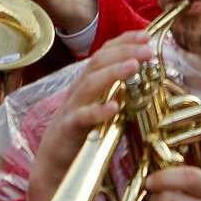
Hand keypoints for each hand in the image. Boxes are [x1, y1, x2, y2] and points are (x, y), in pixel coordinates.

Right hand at [23, 31, 153, 200]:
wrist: (53, 166)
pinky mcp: (68, 130)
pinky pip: (82, 118)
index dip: (124, 41)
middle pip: (98, 62)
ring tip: (134, 66)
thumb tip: (146, 78)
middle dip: (124, 51)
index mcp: (87, 83)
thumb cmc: (81, 134)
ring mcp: (72, 109)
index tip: (146, 34)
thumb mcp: (99, 107)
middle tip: (148, 49)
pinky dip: (98, 110)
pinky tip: (115, 107)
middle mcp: (78, 91)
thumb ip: (116, 92)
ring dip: (114, 72)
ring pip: (90, 84)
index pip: (104, 53)